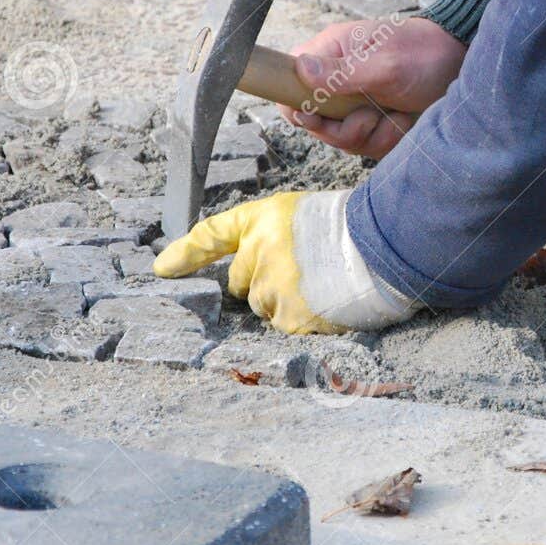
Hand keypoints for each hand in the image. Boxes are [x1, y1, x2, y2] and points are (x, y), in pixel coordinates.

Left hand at [152, 189, 419, 334]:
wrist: (384, 247)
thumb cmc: (350, 230)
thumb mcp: (302, 217)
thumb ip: (269, 240)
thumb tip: (247, 278)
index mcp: (262, 219)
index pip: (210, 234)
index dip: (184, 253)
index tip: (162, 269)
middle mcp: (258, 251)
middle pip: (241, 283)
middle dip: (263, 283)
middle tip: (303, 272)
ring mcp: (272, 286)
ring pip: (263, 307)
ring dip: (284, 304)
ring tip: (320, 286)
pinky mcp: (289, 317)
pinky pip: (285, 326)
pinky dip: (303, 321)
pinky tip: (326, 304)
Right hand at [277, 17, 466, 158]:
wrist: (460, 64)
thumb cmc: (423, 54)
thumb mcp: (386, 64)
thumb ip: (343, 73)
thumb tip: (300, 69)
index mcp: (330, 54)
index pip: (288, 86)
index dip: (299, 109)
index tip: (318, 117)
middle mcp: (335, 80)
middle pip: (317, 125)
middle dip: (349, 129)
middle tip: (374, 114)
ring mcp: (353, 103)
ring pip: (345, 139)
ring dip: (376, 132)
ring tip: (398, 112)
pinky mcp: (372, 120)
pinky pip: (368, 144)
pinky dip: (390, 137)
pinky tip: (405, 119)